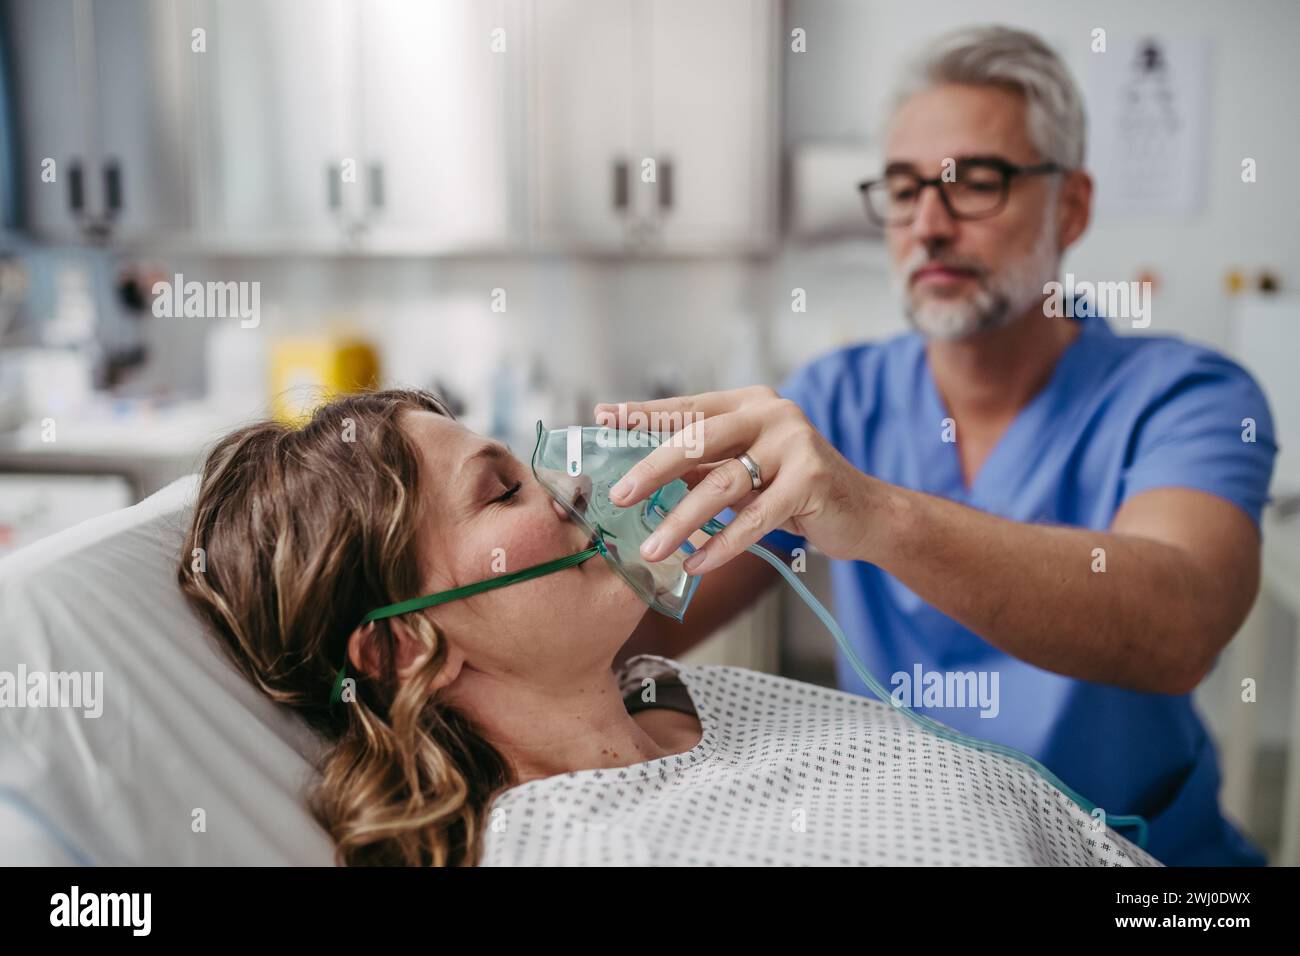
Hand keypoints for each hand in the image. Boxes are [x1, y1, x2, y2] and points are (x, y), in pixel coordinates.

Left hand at [594, 386, 878, 574]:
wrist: (862, 513)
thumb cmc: (793, 491)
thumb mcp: (744, 471)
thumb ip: (702, 466)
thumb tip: (639, 477)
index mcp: (748, 403)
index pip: (686, 406)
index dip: (643, 413)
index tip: (602, 417)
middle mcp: (771, 413)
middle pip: (698, 439)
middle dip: (652, 470)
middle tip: (619, 497)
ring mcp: (794, 443)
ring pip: (722, 484)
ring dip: (682, 521)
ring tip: (652, 549)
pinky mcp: (812, 479)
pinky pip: (755, 518)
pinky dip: (721, 544)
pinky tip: (695, 564)